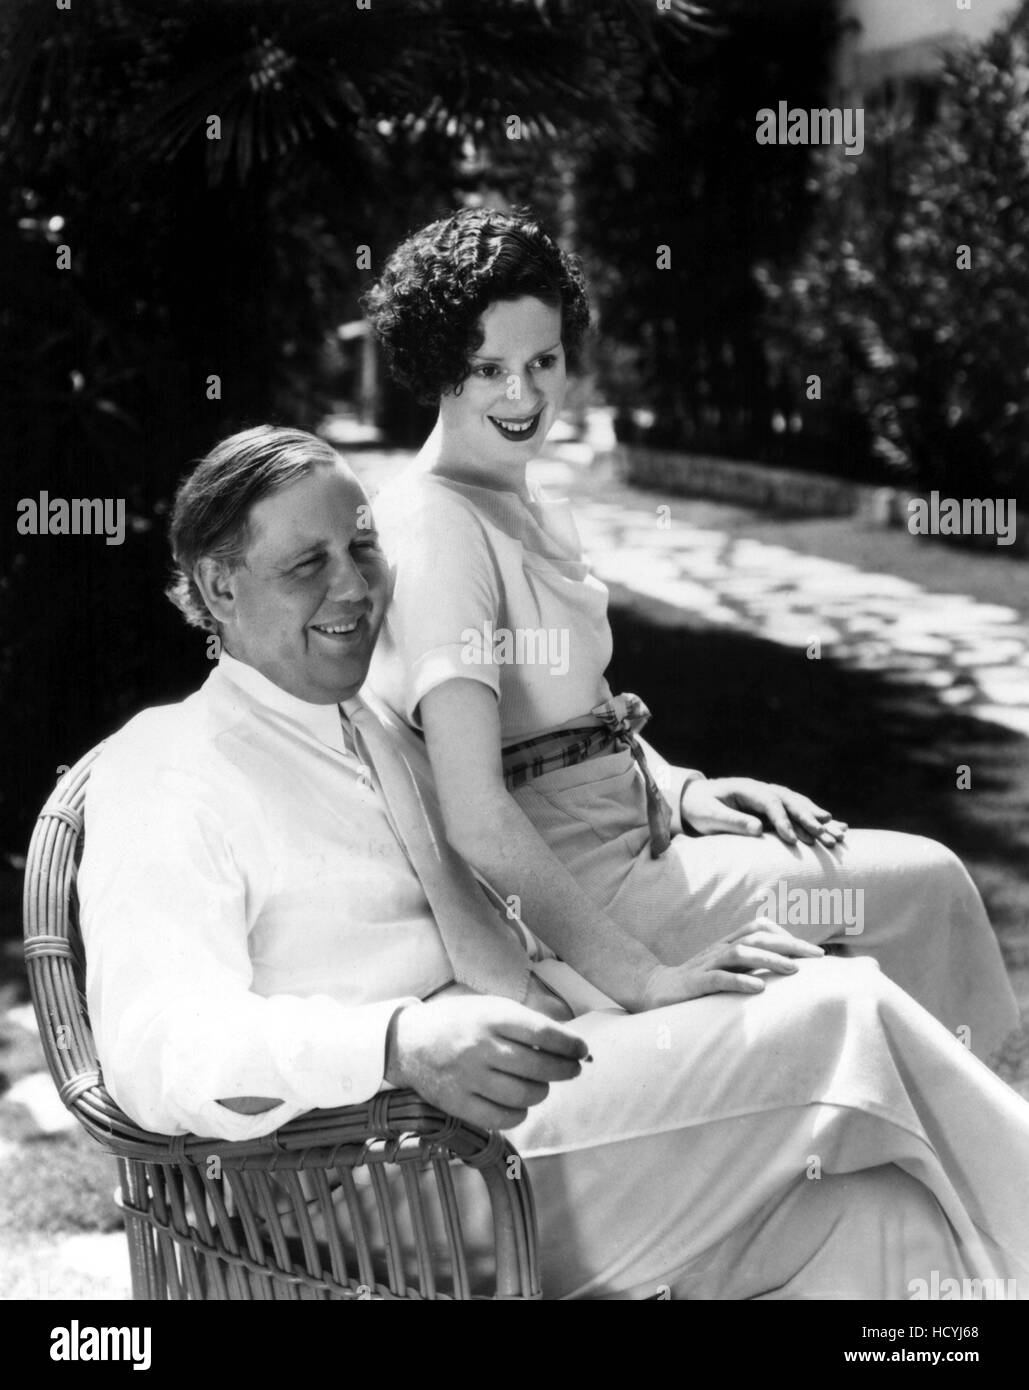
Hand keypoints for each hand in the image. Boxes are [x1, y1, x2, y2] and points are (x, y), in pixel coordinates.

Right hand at [384, 995, 588, 1130]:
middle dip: (565, 1069)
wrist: (408, 1042)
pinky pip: (503, 1118)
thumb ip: (525, 1022)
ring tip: (542, 1084)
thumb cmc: (458, 1022)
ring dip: (543, 1091)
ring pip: (525, 1095)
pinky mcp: (459, 1104)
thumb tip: (568, 1041)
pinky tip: (520, 1101)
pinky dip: (520, 1112)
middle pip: (538, 1067)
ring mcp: (469, 1078)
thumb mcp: (488, 1007)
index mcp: (490, 1017)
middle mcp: (480, 1047)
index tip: (582, 1050)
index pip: (542, 1032)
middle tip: (572, 1069)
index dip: (569, 1044)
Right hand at [638, 922, 824, 1009]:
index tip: (813, 951)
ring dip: (769, 958)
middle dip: (789, 944)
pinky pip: (718, 979)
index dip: (786, 934)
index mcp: (726, 945)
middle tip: (818, 955)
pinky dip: (740, 980)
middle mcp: (718, 950)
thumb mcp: (725, 970)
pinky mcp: (694, 984)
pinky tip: (759, 987)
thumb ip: (747, 966)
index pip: (759, 928)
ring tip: (795, 969)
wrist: (653, 991)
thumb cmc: (695, 984)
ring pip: (740, 952)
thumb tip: (784, 968)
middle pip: (756, 936)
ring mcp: (705, 965)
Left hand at [680, 776, 847, 848]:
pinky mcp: (774, 806)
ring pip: (799, 805)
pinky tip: (836, 825)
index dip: (782, 820)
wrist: (694, 799)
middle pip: (790, 801)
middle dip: (808, 819)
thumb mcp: (708, 815)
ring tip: (838, 831)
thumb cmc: (700, 808)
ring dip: (818, 818)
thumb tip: (757, 828)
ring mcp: (770, 795)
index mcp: (747, 789)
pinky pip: (798, 810)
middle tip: (824, 836)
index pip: (770, 802)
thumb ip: (731, 821)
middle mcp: (763, 789)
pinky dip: (816, 818)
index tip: (792, 839)